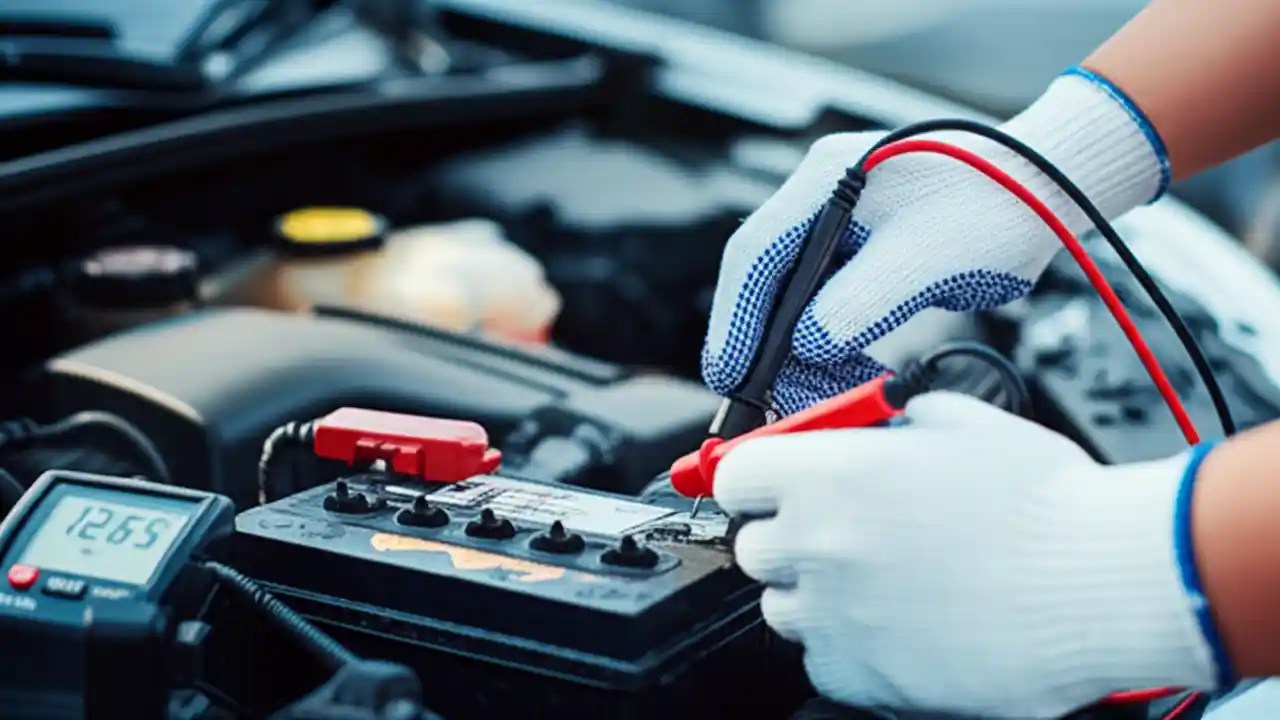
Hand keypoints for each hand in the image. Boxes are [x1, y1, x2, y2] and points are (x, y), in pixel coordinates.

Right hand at [702, 69, 1168, 413]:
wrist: (1051, 189)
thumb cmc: (1002, 201)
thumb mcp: (923, 261)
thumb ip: (854, 305)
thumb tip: (803, 346)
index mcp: (828, 182)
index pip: (755, 257)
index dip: (736, 322)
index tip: (728, 376)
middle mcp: (826, 202)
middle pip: (768, 286)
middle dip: (768, 352)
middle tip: (771, 406)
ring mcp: (844, 229)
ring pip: (796, 307)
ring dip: (804, 360)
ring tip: (822, 401)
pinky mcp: (864, 257)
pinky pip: (828, 313)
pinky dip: (833, 352)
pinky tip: (848, 379)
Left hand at [715, 393, 1216, 718]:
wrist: (1100, 584)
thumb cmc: (1045, 504)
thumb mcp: (963, 423)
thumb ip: (899, 420)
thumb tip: (883, 427)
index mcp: (828, 474)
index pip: (733, 477)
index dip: (759, 479)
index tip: (776, 486)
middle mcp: (817, 544)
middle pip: (754, 546)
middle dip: (792, 537)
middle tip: (848, 534)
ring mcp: (834, 617)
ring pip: (784, 608)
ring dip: (819, 594)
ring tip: (887, 584)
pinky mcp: (861, 676)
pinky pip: (821, 661)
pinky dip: (849, 647)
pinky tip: (901, 626)